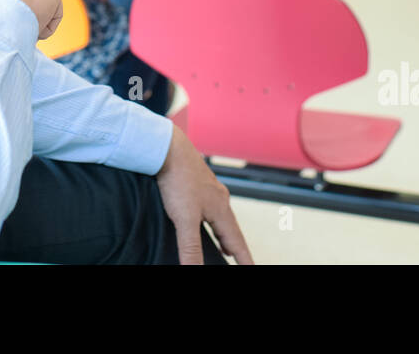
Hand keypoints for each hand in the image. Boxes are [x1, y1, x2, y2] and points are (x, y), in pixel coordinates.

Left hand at [155, 126, 253, 264]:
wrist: (167, 147)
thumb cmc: (178, 179)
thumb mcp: (184, 219)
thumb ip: (190, 247)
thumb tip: (194, 270)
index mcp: (221, 209)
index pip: (237, 242)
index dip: (244, 258)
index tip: (252, 268)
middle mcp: (219, 199)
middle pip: (230, 229)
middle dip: (235, 247)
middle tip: (239, 260)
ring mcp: (208, 189)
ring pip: (219, 217)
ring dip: (222, 233)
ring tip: (223, 246)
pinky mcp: (195, 182)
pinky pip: (208, 206)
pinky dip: (210, 219)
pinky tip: (201, 217)